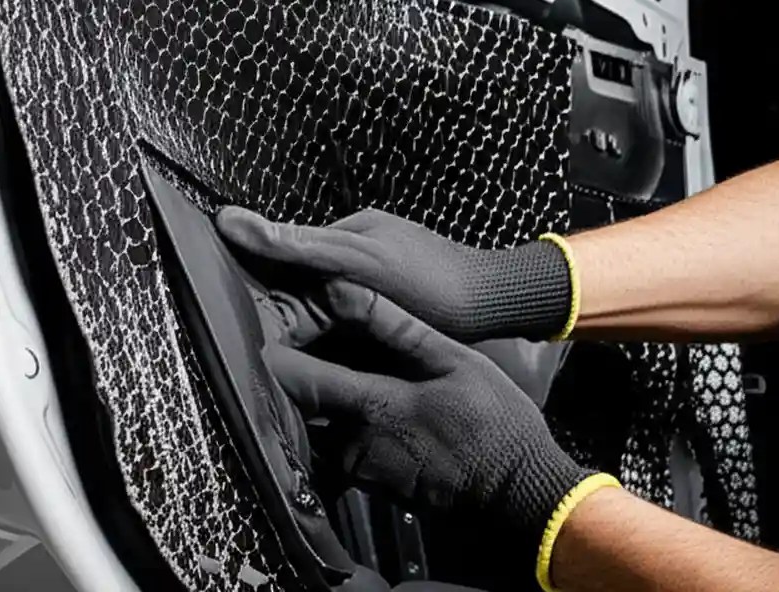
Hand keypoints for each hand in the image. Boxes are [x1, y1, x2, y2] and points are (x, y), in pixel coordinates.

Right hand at [216, 206, 572, 341]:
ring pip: (328, 312)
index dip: (262, 285)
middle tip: (262, 351)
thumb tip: (230, 221)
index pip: (288, 255)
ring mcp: (380, 286)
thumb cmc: (432, 281)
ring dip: (310, 336)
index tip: (239, 318)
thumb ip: (299, 246)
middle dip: (286, 313)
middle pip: (307, 285)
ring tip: (285, 366)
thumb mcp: (358, 260)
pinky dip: (339, 348)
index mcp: (350, 234)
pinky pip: (353, 331)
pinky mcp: (395, 315)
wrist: (496, 310)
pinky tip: (328, 370)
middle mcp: (363, 257)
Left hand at [268, 279, 596, 552]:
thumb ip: (394, 326)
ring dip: (302, 403)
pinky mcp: (366, 485)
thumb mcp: (453, 359)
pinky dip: (325, 427)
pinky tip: (340, 408)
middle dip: (280, 374)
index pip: (292, 376)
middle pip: (291, 404)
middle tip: (277, 340)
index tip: (262, 324)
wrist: (516, 489)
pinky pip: (329, 450)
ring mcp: (357, 469)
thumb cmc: (492, 419)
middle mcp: (350, 441)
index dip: (269, 348)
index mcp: (369, 402)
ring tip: (307, 369)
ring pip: (307, 428)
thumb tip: (343, 288)